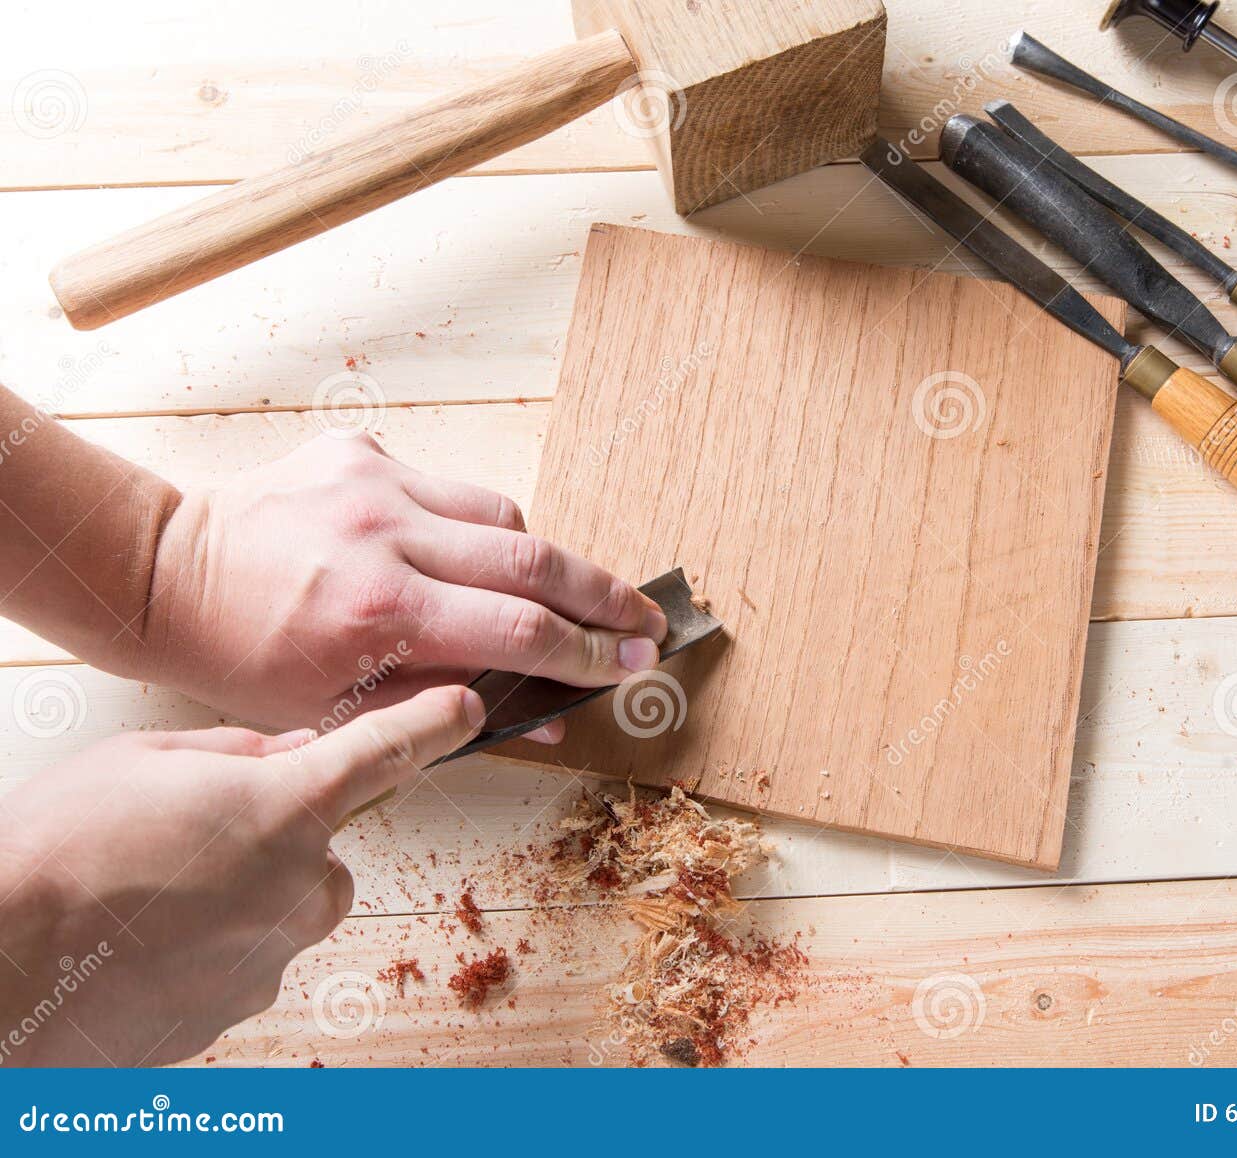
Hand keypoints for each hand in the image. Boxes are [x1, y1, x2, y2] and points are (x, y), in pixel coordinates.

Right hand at [0, 685, 481, 1066]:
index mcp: (286, 808)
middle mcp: (300, 887)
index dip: (433, 724)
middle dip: (279, 844)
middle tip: (191, 841)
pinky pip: (242, 964)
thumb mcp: (141, 760)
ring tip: (147, 897)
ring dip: (240, 901)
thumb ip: (235, 754)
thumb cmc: (54, 850)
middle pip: (324, 856)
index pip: (386, 753)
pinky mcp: (236, 1012)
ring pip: (282, 914)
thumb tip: (288, 755)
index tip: (465, 709)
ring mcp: (271, 959)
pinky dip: (207, 950)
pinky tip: (140, 943)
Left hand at [126, 432, 667, 730]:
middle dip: (604, 595)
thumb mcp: (344, 709)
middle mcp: (384, 535)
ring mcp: (375, 483)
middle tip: (645, 620)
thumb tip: (549, 715)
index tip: (632, 662)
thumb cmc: (247, 656)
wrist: (168, 574)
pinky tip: (467, 557)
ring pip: (504, 515)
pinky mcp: (364, 451)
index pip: (519, 629)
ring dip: (544, 560)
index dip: (588, 650)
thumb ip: (451, 707)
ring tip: (563, 596)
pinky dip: (477, 528)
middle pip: (535, 558)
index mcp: (377, 612)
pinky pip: (453, 490)